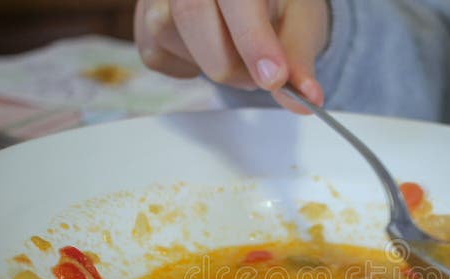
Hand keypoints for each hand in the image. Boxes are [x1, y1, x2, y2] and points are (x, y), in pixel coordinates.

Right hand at [134, 0, 329, 112]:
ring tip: (239, 57)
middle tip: (262, 76)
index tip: (273, 77)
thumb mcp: (301, 23)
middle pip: (192, 14)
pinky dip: (187, 67)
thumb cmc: (281, 5)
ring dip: (209, 63)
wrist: (262, 1)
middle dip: (230, 62)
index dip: (253, 39)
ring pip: (166, 32)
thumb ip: (298, 59)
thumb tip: (306, 97)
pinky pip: (155, 53)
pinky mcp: (144, 17)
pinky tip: (210, 52)